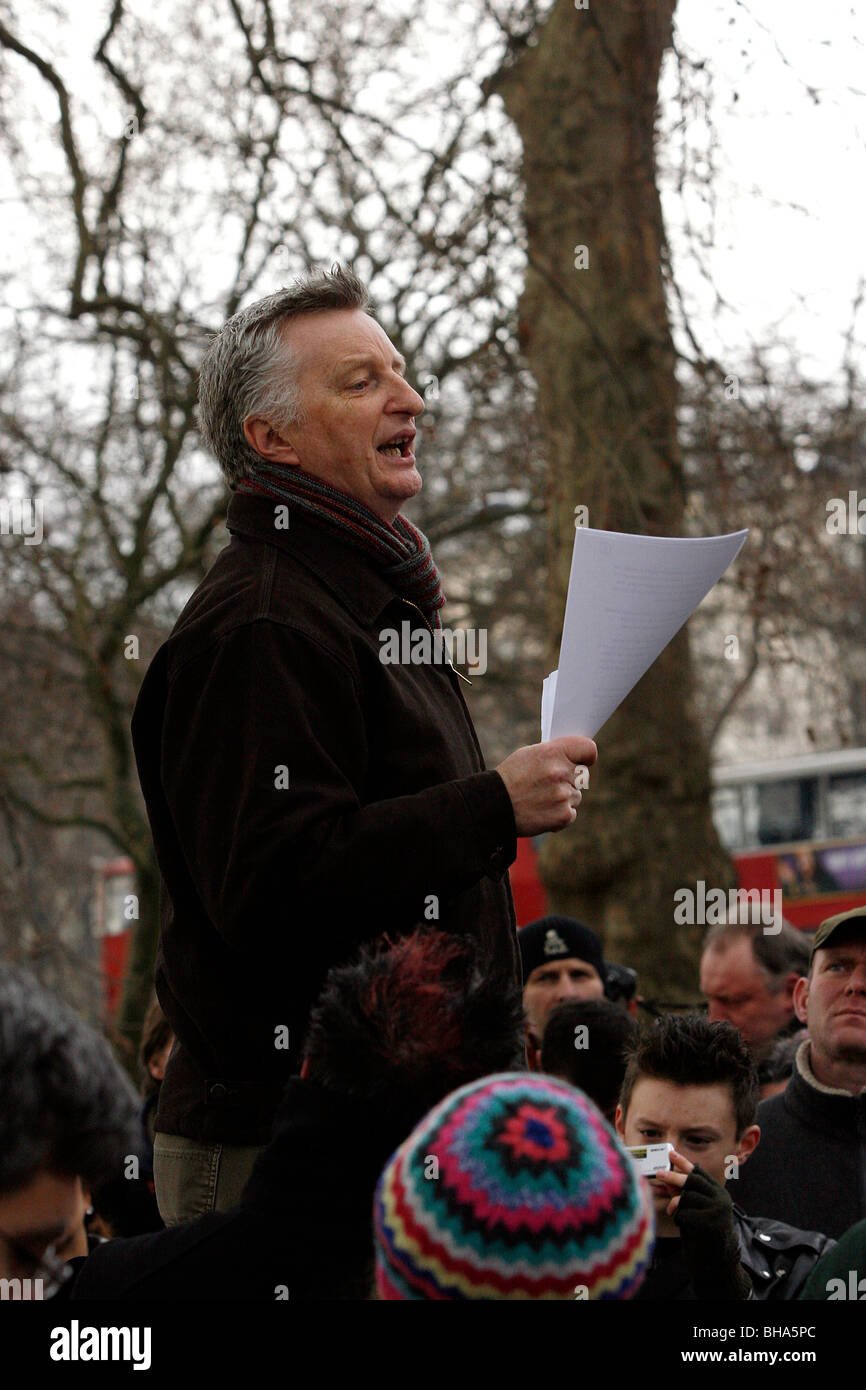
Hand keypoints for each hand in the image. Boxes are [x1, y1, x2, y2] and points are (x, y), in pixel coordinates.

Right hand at [495, 737, 597, 835]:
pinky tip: (541, 812)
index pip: (588, 748)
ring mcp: (563, 795)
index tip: (583, 760)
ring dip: (563, 798)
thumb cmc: (510, 778)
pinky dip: (559, 815)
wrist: (492, 807)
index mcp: (553, 752)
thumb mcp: (528, 755)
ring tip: (540, 799)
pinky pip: (571, 813)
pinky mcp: (564, 815)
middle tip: (548, 784)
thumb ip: (554, 754)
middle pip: (582, 775)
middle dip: (569, 779)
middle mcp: (561, 772)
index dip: (586, 756)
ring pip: (576, 795)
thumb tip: (574, 758)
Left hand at [663, 1157, 750, 1300]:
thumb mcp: (693, 1209)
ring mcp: (718, 1211)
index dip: (684, 1163)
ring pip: (687, 1197)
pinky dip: (678, 1217)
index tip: (671, 1153)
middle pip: (692, 1181)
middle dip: (674, 1177)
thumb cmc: (702, 1234)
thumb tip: (668, 1175)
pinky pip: (685, 1212)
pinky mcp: (711, 1223)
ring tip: (673, 1212)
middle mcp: (721, 1199)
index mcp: (719, 1194)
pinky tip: (681, 1223)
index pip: (700, 1173)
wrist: (716, 1262)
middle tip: (659, 1174)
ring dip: (676, 1204)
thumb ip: (683, 1193)